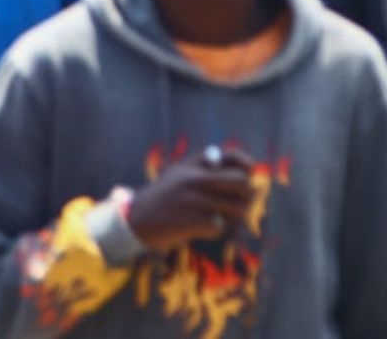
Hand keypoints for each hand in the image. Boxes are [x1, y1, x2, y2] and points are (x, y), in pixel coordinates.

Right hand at [127, 147, 255, 252]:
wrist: (137, 218)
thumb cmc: (164, 195)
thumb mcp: (180, 172)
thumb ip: (205, 166)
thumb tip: (241, 170)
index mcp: (195, 164)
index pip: (231, 156)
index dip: (247, 164)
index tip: (248, 174)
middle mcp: (197, 179)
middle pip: (240, 182)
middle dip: (248, 193)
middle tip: (243, 201)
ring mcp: (196, 201)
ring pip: (236, 208)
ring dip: (235, 216)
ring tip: (225, 216)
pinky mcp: (193, 222)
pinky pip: (221, 227)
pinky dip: (217, 230)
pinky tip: (207, 228)